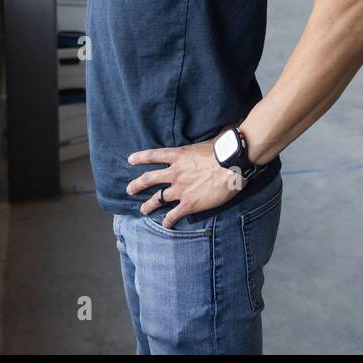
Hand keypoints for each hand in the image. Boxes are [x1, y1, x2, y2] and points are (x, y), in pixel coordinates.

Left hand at [125, 139, 242, 228]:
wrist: (232, 165)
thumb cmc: (224, 151)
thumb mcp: (207, 142)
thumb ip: (201, 145)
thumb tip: (208, 138)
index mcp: (179, 155)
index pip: (153, 155)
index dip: (140, 157)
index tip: (130, 160)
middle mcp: (175, 172)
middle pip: (149, 179)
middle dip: (137, 184)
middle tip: (130, 189)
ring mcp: (180, 189)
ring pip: (158, 198)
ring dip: (149, 205)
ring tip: (143, 209)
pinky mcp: (189, 204)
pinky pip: (174, 214)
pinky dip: (168, 220)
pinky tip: (166, 223)